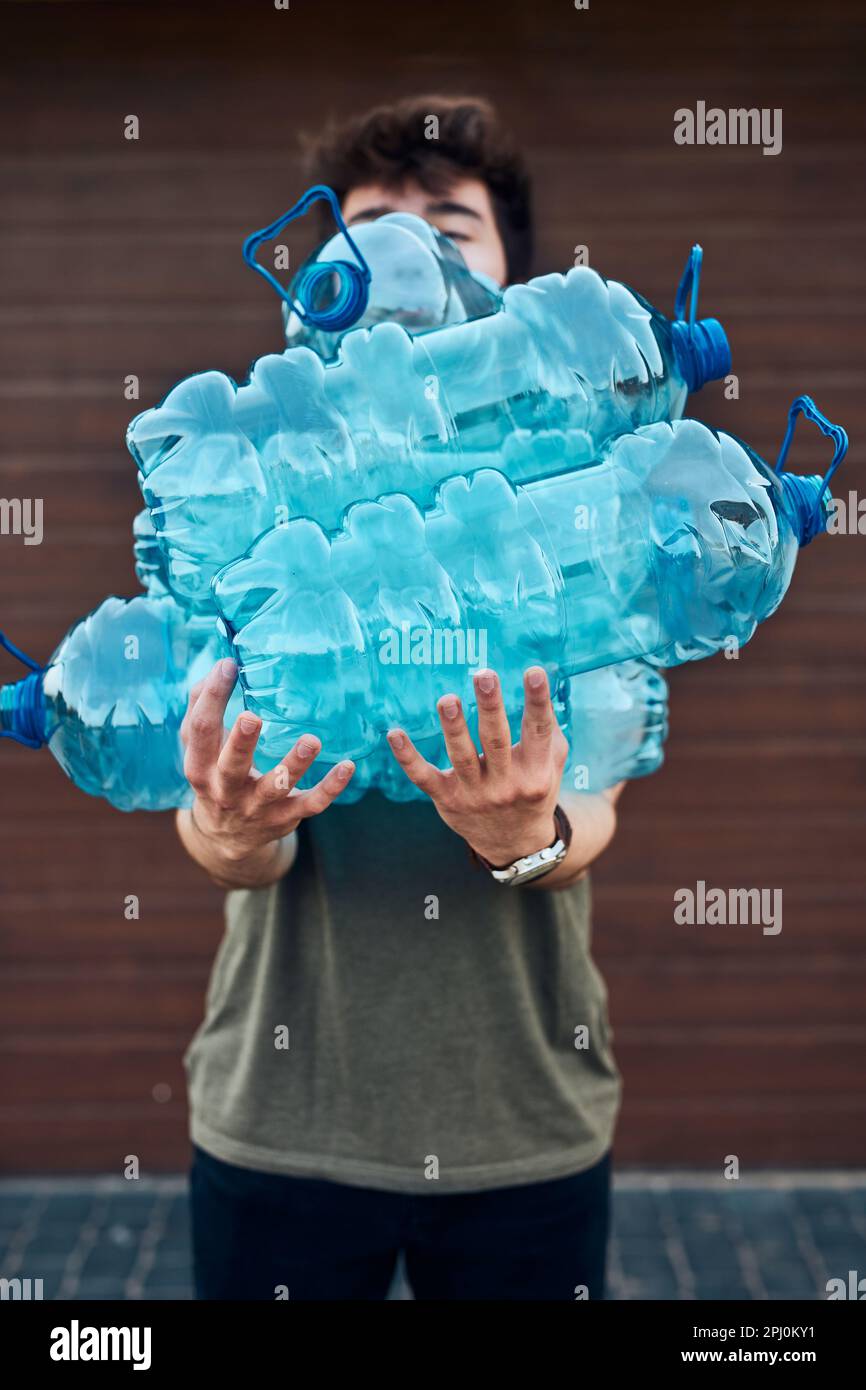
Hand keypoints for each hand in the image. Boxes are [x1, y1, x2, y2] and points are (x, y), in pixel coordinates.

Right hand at [180, 657, 354, 869]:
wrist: (227, 837)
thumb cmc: (214, 775)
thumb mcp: (199, 747)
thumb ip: (201, 707)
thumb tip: (219, 667)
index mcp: (201, 767)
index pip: (202, 731)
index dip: (212, 699)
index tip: (229, 666)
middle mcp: (226, 789)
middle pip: (231, 766)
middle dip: (241, 743)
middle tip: (251, 717)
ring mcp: (258, 806)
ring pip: (276, 787)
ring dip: (294, 764)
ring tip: (311, 741)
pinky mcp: (286, 817)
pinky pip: (311, 804)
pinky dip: (330, 788)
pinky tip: (347, 766)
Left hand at [386, 666, 568, 866]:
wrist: (515, 843)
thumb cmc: (533, 789)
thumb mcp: (551, 763)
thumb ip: (547, 728)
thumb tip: (541, 681)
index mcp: (536, 771)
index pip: (538, 731)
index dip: (537, 701)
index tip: (534, 672)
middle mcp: (506, 784)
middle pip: (496, 741)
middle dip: (490, 707)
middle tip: (484, 675)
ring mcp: (475, 794)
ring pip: (462, 757)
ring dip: (453, 728)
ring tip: (447, 700)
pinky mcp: (448, 799)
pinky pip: (424, 777)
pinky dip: (407, 757)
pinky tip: (395, 734)